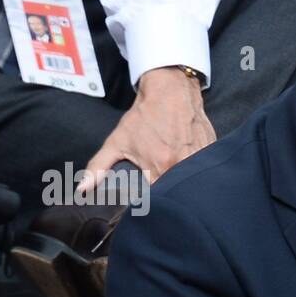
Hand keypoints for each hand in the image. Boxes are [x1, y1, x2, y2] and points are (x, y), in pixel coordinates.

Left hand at [77, 66, 214, 195]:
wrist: (171, 89)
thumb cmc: (143, 116)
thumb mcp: (116, 142)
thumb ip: (98, 167)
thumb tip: (82, 189)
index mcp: (161, 165)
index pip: (160, 199)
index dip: (154, 206)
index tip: (148, 207)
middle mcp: (185, 163)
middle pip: (179, 193)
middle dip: (171, 200)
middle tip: (162, 202)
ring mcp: (202, 156)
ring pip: (195, 183)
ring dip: (185, 188)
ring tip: (177, 192)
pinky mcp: (213, 149)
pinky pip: (207, 169)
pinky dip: (199, 175)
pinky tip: (191, 177)